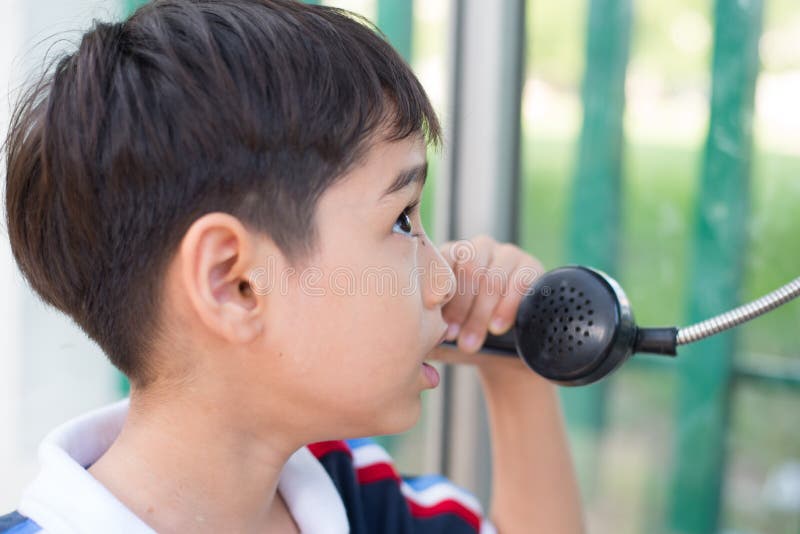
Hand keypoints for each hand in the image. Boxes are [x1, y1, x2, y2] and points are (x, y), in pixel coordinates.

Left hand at [427, 235, 543, 367]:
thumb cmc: (461, 336)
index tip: (435, 320)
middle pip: (468, 268)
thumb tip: (406, 335)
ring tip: (471, 343)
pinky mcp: (530, 266)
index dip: (439, 292)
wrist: (501, 351)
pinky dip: (506, 307)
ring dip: (480, 314)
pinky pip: (519, 281)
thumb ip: (424, 329)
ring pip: (492, 278)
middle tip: (452, 337)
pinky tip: (496, 328)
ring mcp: (506, 254)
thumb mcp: (441, 332)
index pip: (443, 260)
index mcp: (450, 256)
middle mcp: (478, 249)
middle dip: (460, 307)